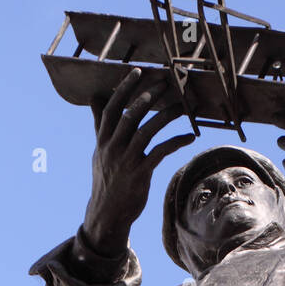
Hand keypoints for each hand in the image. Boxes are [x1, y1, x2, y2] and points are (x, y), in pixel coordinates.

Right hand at [82, 69, 194, 257]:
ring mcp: (127, 161)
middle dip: (149, 96)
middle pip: (131, 115)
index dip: (124, 88)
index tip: (138, 71)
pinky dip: (176, 142)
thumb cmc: (106, 179)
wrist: (107, 214)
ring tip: (182, 107)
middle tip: (166, 82)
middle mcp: (113, 147)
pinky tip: (190, 137)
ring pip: (147, 131)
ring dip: (166, 116)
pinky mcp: (140, 174)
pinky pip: (161, 152)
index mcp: (103, 140)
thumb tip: (94, 98)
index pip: (112, 108)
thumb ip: (99, 124)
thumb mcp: (99, 151)